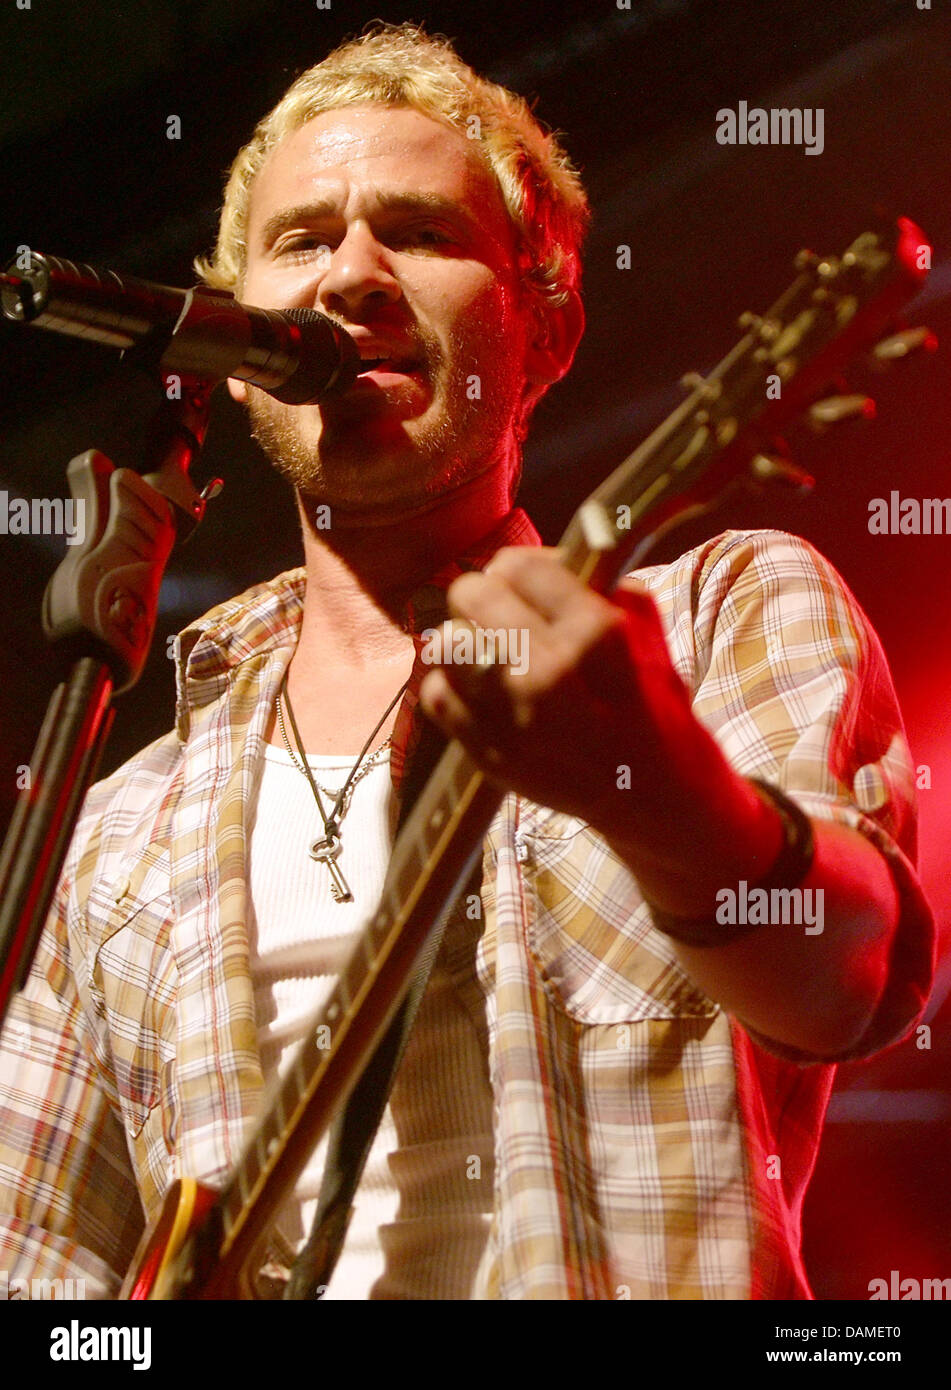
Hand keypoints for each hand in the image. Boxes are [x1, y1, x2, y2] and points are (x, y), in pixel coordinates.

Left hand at [417, 547, 709, 844]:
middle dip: (486, 596)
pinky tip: (482, 692)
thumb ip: (602, 587)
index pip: (517, 565)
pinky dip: (455, 688)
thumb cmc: (654, 712)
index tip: (530, 582)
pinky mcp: (488, 753)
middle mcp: (548, 673)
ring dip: (466, 641)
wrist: (653, 801)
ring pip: (445, 643)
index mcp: (595, 635)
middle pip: (469, 595)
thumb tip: (556, 557)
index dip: (522, 569)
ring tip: (490, 653)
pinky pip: (436, 694)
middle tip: (502, 612)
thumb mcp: (650, 637)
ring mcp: (512, 718)